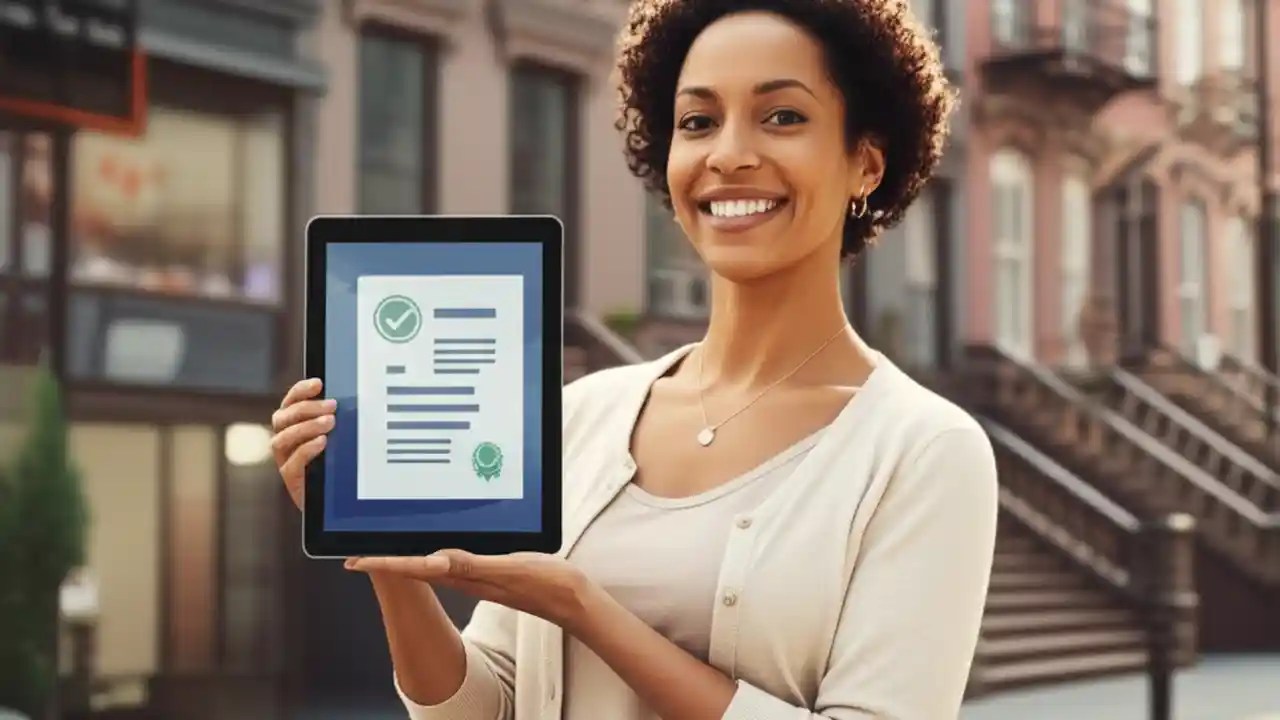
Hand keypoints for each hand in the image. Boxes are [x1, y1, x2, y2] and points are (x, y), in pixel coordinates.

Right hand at [270, 378, 335, 509]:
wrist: (336, 500)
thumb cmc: (339, 463)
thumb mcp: (339, 437)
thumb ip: (336, 420)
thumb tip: (347, 400)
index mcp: (294, 426)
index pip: (290, 403)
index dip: (300, 391)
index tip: (319, 383)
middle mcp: (285, 441)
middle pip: (282, 418)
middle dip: (307, 408)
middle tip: (332, 406)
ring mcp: (285, 460)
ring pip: (283, 439)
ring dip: (307, 427)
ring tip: (330, 423)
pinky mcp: (291, 479)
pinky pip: (292, 462)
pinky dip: (306, 449)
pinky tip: (323, 442)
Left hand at [345, 550, 598, 633]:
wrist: (572, 599)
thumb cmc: (547, 585)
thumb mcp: (511, 569)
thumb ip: (474, 564)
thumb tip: (436, 559)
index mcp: (466, 576)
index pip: (415, 568)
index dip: (383, 562)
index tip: (354, 559)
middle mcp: (466, 577)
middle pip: (415, 565)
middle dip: (386, 557)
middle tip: (357, 548)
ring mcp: (477, 574)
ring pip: (431, 562)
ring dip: (406, 554)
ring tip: (384, 542)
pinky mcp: (489, 569)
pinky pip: (452, 558)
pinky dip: (434, 550)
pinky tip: (434, 543)